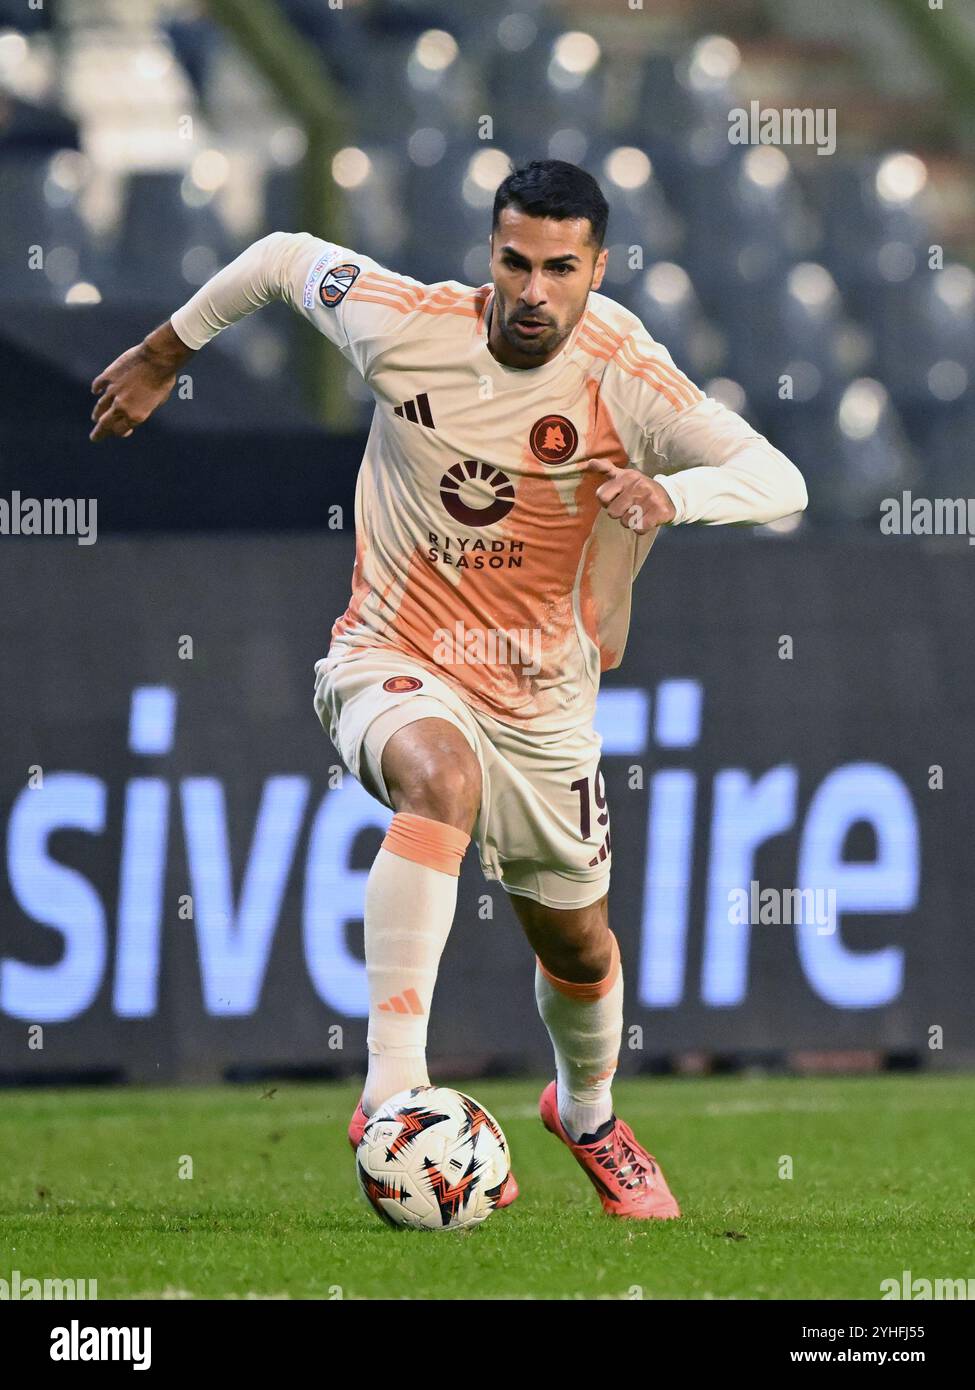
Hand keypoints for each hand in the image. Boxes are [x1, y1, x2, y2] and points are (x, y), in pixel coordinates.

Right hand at [89, 322, 192, 441]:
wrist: (157, 359)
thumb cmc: (163, 380)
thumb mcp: (158, 401)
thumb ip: (144, 409)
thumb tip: (134, 412)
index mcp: (136, 416)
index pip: (120, 430)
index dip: (120, 432)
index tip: (122, 432)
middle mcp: (122, 407)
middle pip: (105, 424)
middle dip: (99, 433)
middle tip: (95, 438)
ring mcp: (113, 392)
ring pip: (100, 407)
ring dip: (97, 414)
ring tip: (95, 418)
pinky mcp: (108, 377)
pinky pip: (98, 386)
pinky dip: (96, 390)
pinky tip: (95, 392)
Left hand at [582, 458, 676, 532]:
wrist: (669, 496)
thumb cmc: (639, 488)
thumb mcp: (623, 475)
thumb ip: (605, 468)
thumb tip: (590, 463)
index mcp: (626, 476)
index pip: (602, 496)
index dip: (607, 502)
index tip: (617, 499)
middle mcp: (638, 485)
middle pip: (612, 513)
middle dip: (620, 513)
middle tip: (630, 507)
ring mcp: (650, 498)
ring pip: (625, 522)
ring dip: (631, 521)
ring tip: (640, 511)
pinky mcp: (659, 512)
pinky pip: (639, 528)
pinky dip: (641, 528)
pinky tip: (646, 519)